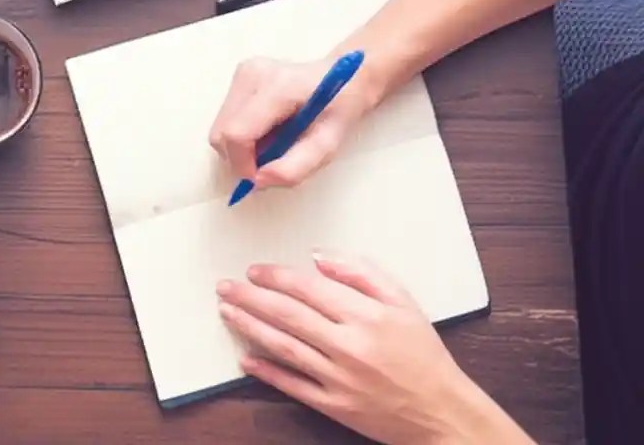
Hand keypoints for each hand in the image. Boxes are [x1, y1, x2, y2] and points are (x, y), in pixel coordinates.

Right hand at [208, 57, 382, 188]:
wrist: (344, 76)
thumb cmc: (339, 109)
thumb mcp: (327, 145)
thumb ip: (294, 168)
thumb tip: (258, 181)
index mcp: (278, 87)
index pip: (237, 133)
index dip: (243, 164)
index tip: (260, 177)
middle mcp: (253, 75)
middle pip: (222, 134)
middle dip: (241, 158)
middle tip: (272, 160)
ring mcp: (243, 73)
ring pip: (220, 130)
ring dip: (242, 148)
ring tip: (274, 142)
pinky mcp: (239, 78)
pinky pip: (226, 121)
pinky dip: (242, 136)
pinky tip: (267, 129)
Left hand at [217, 253, 531, 443]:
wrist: (441, 410)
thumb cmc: (423, 353)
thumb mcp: (403, 301)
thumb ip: (362, 273)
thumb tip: (320, 256)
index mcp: (366, 316)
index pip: (309, 288)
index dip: (276, 277)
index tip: (255, 270)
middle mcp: (350, 346)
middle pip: (288, 315)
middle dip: (251, 297)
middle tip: (226, 286)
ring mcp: (339, 378)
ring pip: (284, 347)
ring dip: (250, 326)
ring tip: (227, 311)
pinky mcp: (334, 406)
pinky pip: (292, 385)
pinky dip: (266, 371)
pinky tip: (245, 358)